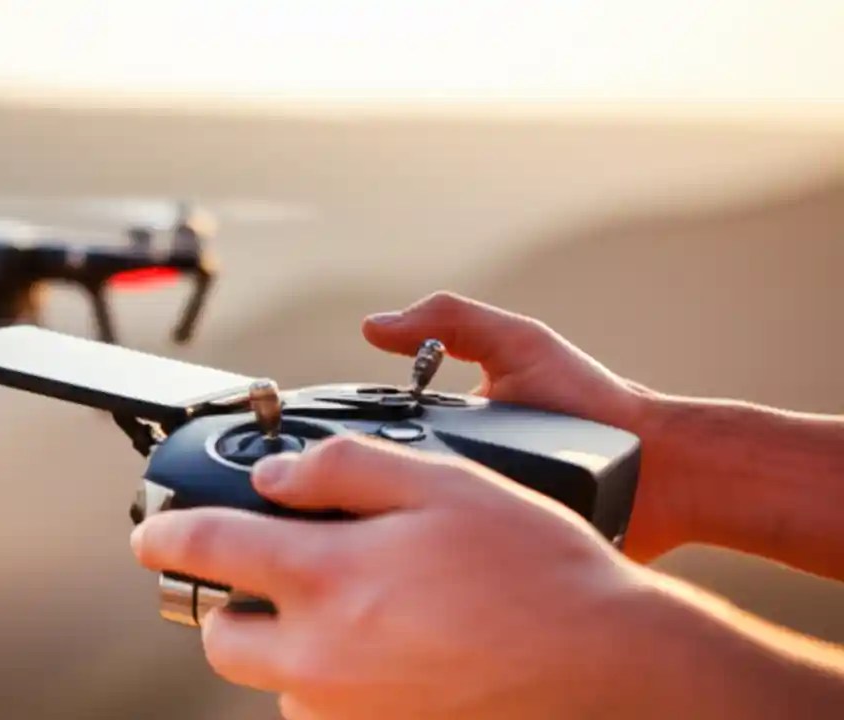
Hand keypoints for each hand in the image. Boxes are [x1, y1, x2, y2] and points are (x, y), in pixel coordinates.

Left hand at [131, 435, 652, 719]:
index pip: (208, 550)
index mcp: (329, 577)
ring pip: (273, 679)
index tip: (150, 534)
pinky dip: (330, 680)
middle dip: (229, 602)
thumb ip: (342, 470)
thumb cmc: (532, 567)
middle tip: (270, 574)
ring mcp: (348, 709)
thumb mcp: (441, 484)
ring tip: (351, 609)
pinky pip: (322, 711)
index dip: (165, 535)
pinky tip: (384, 649)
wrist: (604, 663)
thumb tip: (273, 477)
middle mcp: (324, 656)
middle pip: (221, 637)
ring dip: (286, 643)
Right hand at [362, 292, 676, 560]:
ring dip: (415, 523)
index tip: (342, 444)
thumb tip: (373, 326)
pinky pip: (455, 564)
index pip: (383, 436)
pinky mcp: (497, 560)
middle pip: (395, 485)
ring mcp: (475, 517)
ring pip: (419, 527)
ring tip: (430, 512)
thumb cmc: (592, 401)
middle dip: (388, 487)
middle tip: (400, 481)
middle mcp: (458, 474)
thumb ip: (452, 321)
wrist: (662, 472)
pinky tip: (453, 546)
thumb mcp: (519, 344)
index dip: (359, 441)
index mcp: (450, 426)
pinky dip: (449, 555)